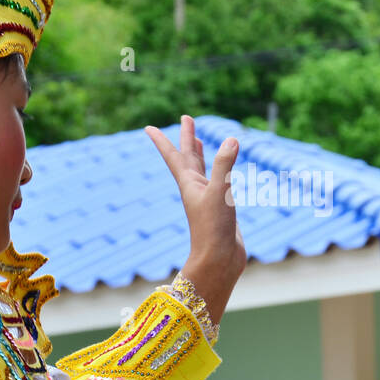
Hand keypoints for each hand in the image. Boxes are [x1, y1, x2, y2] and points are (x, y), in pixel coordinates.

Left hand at [144, 116, 246, 326]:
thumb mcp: (219, 193)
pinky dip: (219, 171)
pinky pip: (218, 182)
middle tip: (187, 118)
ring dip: (200, 154)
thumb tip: (231, 139)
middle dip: (188, 138)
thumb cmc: (214, 229)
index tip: (148, 128)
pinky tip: (222, 171)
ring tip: (199, 141)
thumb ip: (225, 165)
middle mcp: (195, 189)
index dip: (162, 141)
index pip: (173, 156)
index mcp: (188, 184)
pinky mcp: (220, 208)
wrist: (219, 261)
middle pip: (188, 158)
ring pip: (202, 170)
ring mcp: (207, 199)